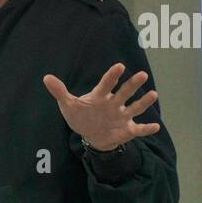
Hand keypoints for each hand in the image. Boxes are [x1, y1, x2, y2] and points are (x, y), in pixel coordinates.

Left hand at [42, 63, 159, 150]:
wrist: (91, 136)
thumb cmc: (82, 116)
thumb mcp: (69, 105)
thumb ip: (60, 92)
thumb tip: (46, 77)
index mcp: (101, 96)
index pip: (106, 84)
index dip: (112, 76)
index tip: (119, 66)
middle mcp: (114, 103)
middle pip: (124, 92)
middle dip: (133, 84)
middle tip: (142, 75)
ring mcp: (122, 116)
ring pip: (135, 108)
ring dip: (144, 102)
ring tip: (153, 95)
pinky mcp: (128, 130)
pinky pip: (139, 129)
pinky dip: (147, 129)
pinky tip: (155, 126)